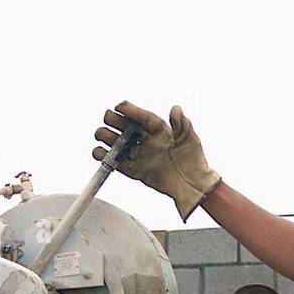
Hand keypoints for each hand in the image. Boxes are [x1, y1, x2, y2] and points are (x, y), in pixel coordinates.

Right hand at [92, 101, 220, 221]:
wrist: (194, 187)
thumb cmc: (195, 161)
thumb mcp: (189, 139)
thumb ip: (182, 124)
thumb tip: (175, 108)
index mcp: (161, 131)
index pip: (143, 118)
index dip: (131, 111)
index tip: (119, 106)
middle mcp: (150, 142)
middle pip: (129, 129)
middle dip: (116, 123)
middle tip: (106, 118)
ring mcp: (143, 157)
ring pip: (122, 146)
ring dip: (110, 139)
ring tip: (99, 134)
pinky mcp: (139, 172)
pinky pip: (120, 164)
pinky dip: (109, 159)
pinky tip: (99, 153)